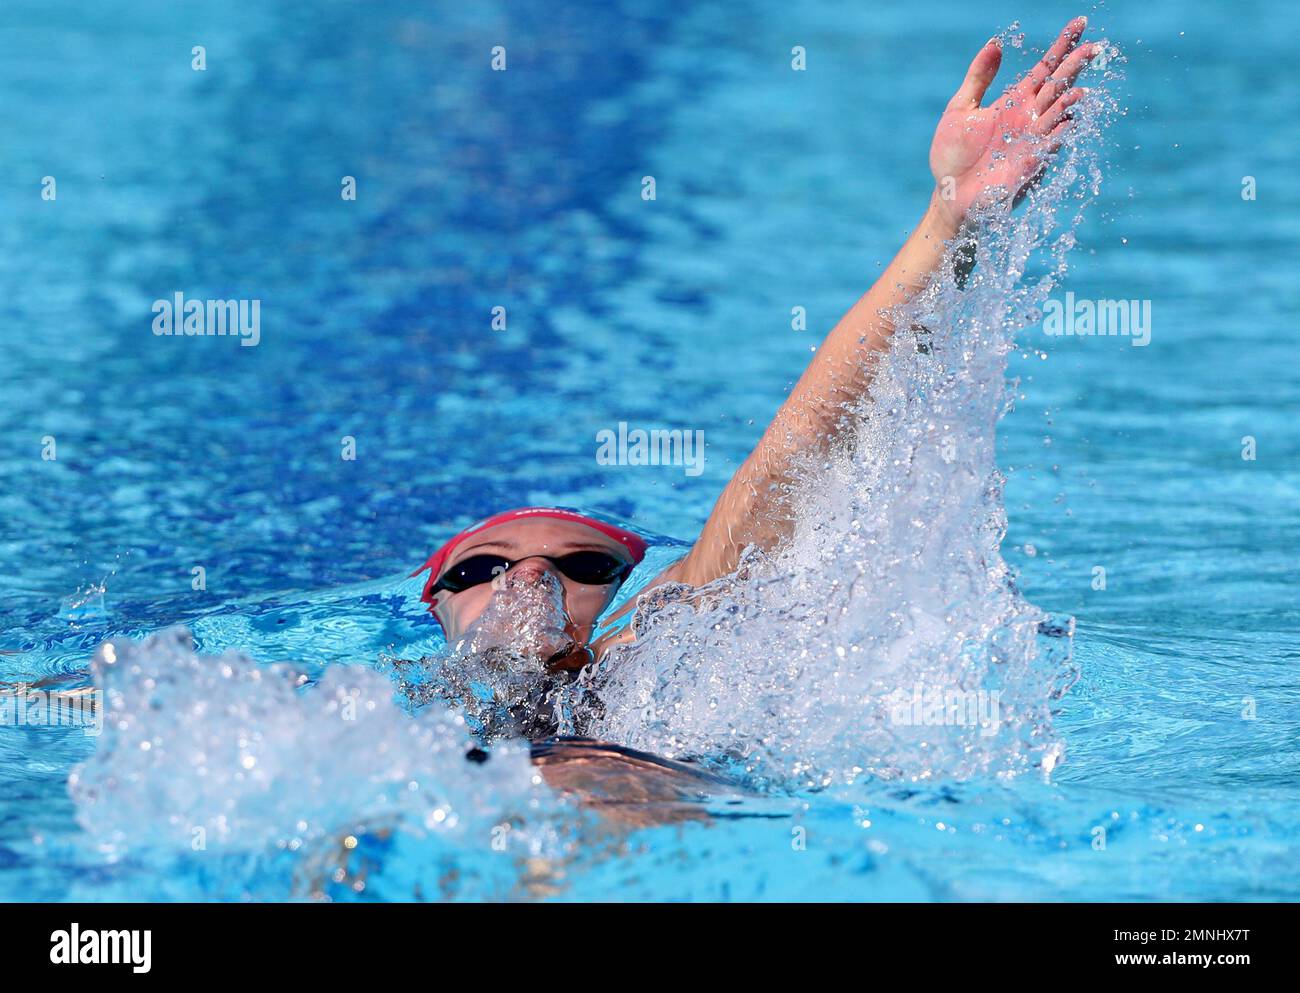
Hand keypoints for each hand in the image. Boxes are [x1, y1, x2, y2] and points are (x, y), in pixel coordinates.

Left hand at [929, 16, 1100, 227]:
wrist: (949, 193)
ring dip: (1068, 103)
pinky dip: (1058, 134)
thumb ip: (979, 77)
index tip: (1080, 24)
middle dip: (1075, 67)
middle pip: (1058, 86)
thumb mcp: (960, 109)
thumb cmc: (954, 155)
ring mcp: (1032, 140)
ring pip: (1057, 115)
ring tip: (1078, 89)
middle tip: (1095, 47)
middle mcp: (1029, 117)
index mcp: (1015, 101)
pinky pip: (1048, 146)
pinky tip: (1067, 122)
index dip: (1063, 46)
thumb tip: (995, 43)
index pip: (1045, 68)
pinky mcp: (1028, 164)